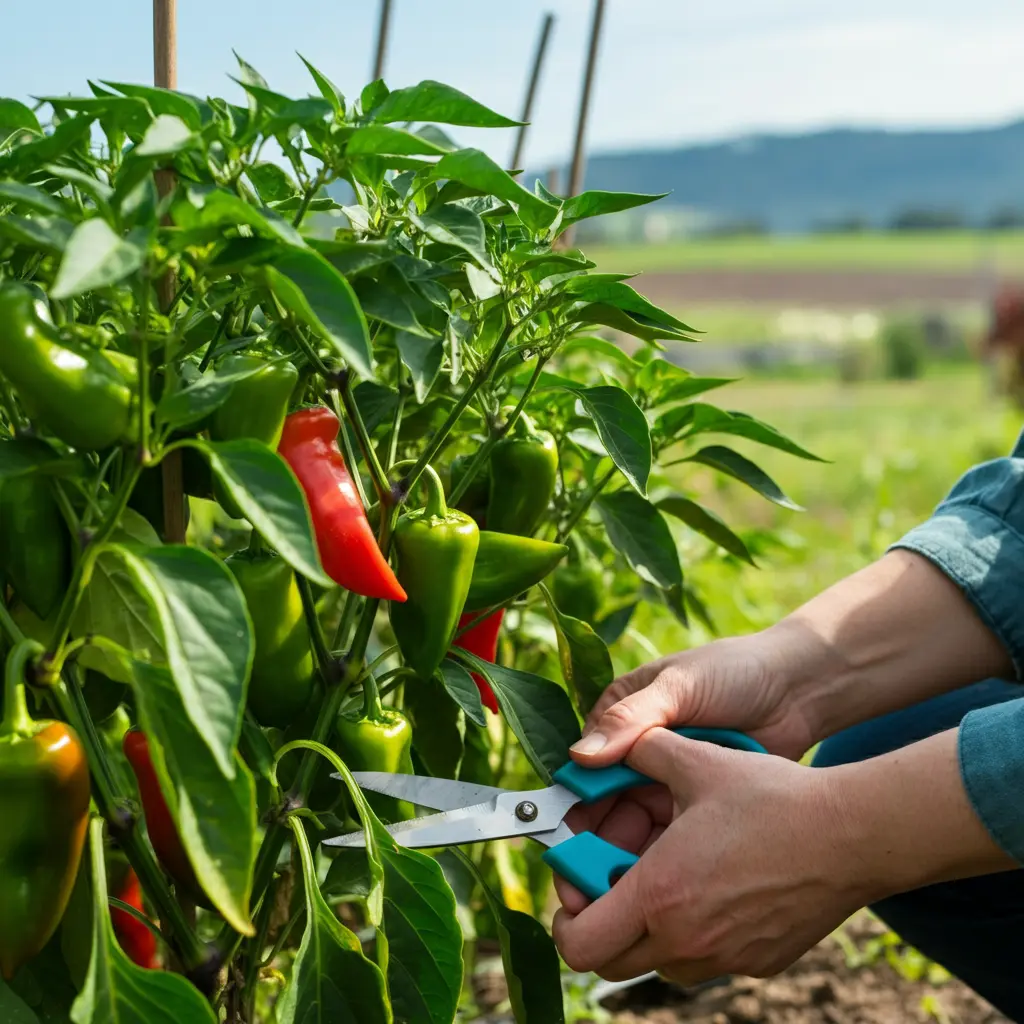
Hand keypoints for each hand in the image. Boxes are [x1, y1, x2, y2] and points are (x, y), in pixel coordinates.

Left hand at [553, 727, 1013, 984]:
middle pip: (609, 962)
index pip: (579, 942)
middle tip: (611, 877)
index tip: (576, 877)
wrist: (851, 835)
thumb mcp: (695, 760)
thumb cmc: (772, 797)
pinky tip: (710, 885)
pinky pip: (703, 960)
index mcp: (659, 893)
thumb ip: (641, 750)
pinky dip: (690, 933)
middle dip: (598, 923)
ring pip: (657, 962)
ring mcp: (724, 958)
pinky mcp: (757, 963)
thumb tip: (610, 746)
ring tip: (663, 876)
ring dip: (644, 929)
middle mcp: (685, 938)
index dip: (565, 914)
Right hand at [558, 632, 825, 873]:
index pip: (585, 770)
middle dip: (598, 846)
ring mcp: (667, 781)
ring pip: (637, 829)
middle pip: (606, 808)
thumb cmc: (735, 671)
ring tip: (630, 892)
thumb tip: (580, 756)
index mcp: (620, 718)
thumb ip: (632, 719)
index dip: (574, 810)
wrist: (799, 688)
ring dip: (630, 858)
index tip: (569, 848)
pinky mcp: (698, 804)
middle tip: (595, 886)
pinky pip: (673, 838)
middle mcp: (637, 753)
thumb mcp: (681, 687)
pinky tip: (665, 886)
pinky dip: (665, 860)